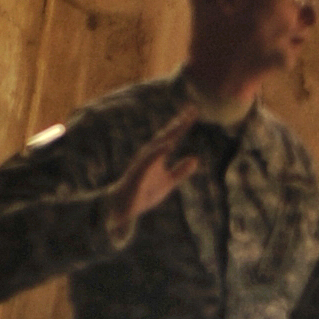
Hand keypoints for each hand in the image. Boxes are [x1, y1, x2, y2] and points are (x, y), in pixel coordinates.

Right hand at [106, 109, 201, 241]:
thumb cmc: (144, 193)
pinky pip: (148, 161)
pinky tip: (167, 146)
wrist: (123, 209)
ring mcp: (143, 164)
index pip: (173, 137)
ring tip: (181, 123)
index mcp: (158, 156)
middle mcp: (150, 156)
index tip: (194, 110)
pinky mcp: (137, 174)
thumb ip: (180, 171)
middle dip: (178, 123)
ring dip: (168, 133)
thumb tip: (195, 158)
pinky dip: (157, 152)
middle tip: (191, 109)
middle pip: (166, 136)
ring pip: (157, 145)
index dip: (183, 124)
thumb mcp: (168, 183)